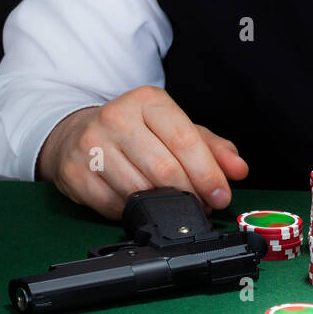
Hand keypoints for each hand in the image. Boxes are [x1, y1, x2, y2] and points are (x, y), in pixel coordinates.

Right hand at [35, 84, 248, 219]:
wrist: (77, 133)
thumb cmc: (135, 131)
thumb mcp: (175, 128)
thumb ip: (212, 147)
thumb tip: (238, 169)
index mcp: (147, 100)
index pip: (184, 140)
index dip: (208, 173)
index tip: (222, 195)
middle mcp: (116, 117)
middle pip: (164, 168)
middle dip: (190, 194)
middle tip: (202, 206)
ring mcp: (91, 145)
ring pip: (139, 190)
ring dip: (163, 207)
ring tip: (174, 206)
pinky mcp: (74, 172)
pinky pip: (113, 205)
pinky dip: (133, 213)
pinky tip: (140, 205)